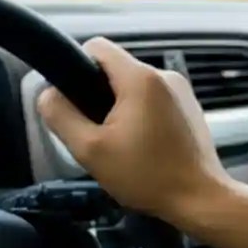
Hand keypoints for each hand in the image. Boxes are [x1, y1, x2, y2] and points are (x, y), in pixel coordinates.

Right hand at [38, 37, 234, 225]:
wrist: (201, 200)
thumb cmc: (146, 175)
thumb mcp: (90, 150)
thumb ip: (62, 116)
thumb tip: (47, 95)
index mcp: (140, 77)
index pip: (97, 47)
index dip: (77, 68)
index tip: (74, 101)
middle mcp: (163, 74)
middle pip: (114, 69)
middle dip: (97, 95)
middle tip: (94, 133)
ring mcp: (181, 90)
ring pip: (133, 86)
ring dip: (119, 108)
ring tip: (118, 144)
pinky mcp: (189, 108)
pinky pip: (152, 99)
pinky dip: (140, 115)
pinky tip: (141, 146)